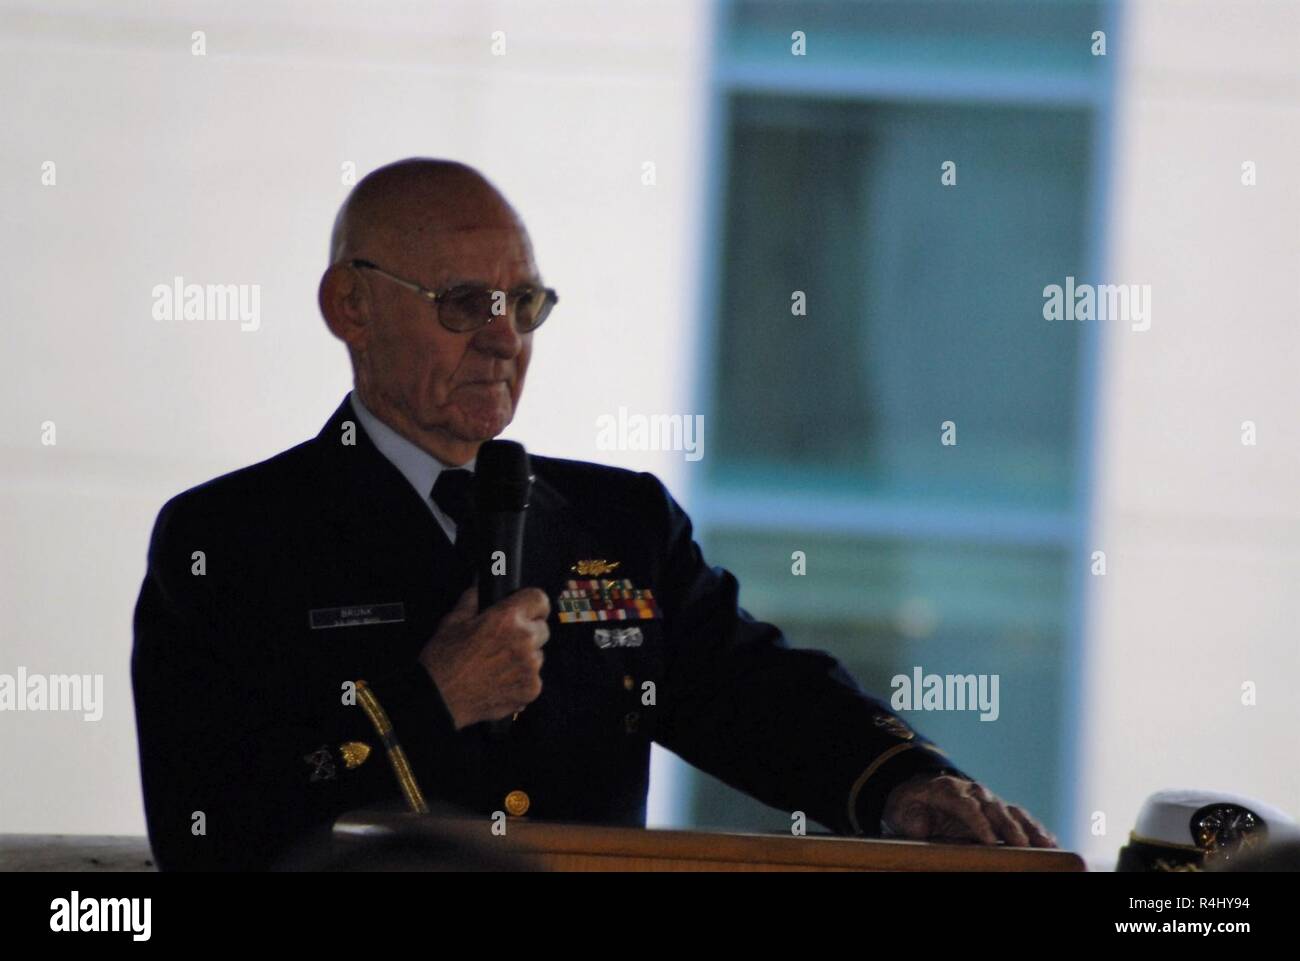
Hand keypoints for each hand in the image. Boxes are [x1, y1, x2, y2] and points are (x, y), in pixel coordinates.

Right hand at [418, 584, 549, 730]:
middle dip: (528, 632)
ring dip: (525, 657)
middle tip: (505, 642)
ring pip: (538, 655)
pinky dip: (521, 680)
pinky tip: (500, 682)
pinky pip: (534, 678)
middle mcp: (524, 640)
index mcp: (507, 619)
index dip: (532, 604)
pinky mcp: (531, 689)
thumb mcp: (453, 620)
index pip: (540, 599)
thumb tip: (481, 587)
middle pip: (542, 629)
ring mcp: (530, 667)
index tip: (528, 610)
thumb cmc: (444, 659)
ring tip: (498, 665)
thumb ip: (473, 599)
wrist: (439, 699)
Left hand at [881, 774, 1057, 847]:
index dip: (978, 822)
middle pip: (994, 808)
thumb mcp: (902, 811)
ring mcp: (989, 800)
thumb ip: (912, 819)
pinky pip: (1021, 819)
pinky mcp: (999, 812)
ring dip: (1030, 828)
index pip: (966, 805)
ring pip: (1012, 812)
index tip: (989, 840)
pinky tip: (1051, 844)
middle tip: (1022, 847)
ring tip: (1047, 846)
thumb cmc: (911, 806)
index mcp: (949, 791)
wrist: (919, 792)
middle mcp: (973, 792)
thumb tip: (922, 826)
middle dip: (1009, 827)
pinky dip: (1036, 830)